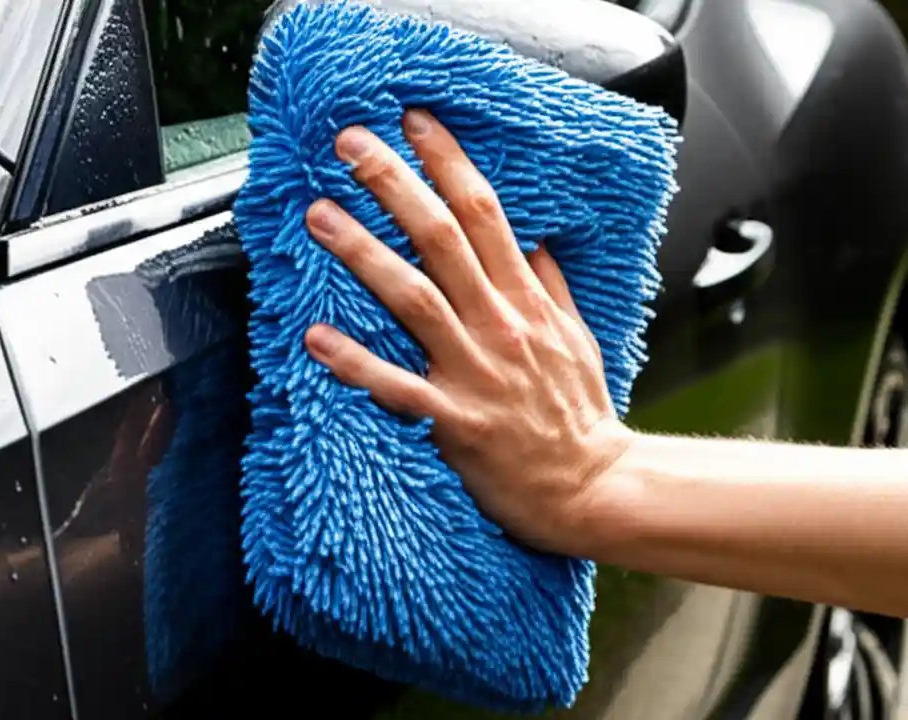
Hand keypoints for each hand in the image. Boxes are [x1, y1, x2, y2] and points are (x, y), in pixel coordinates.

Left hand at [302, 110, 634, 554]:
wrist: (592, 489)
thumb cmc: (580, 416)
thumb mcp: (578, 338)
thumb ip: (551, 287)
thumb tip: (534, 242)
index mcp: (526, 301)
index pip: (485, 212)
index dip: (448, 162)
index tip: (416, 123)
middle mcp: (499, 326)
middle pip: (441, 238)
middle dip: (393, 184)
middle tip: (349, 144)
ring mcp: (476, 372)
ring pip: (413, 297)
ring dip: (363, 253)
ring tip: (318, 216)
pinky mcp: (455, 421)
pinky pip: (397, 387)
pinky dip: (356, 362)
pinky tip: (315, 336)